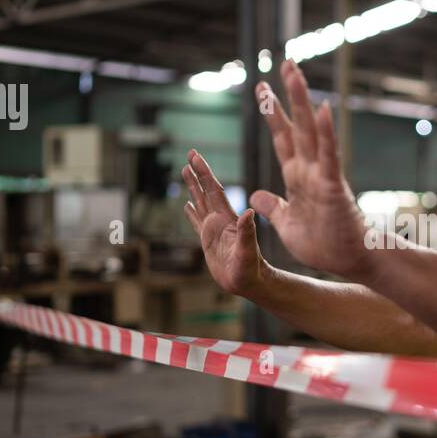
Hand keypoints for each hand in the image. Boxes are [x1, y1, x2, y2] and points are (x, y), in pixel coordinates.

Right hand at [181, 149, 264, 296]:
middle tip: (189, 154)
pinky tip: (186, 205)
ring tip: (184, 170)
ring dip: (193, 187)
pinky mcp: (209, 242)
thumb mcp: (248, 251)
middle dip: (198, 173)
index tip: (195, 156)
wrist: (251, 283)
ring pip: (200, 203)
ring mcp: (214, 230)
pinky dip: (191, 213)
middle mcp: (220, 220)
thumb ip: (247, 233)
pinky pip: (197, 223)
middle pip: (206, 191)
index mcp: (228, 219)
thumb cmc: (251, 270)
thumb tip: (248, 213)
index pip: (214, 190)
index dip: (205, 173)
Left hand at [251, 60, 369, 277]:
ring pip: (310, 131)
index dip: (272, 113)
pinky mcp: (334, 186)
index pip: (282, 137)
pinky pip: (329, 156)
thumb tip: (257, 195)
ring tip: (295, 73)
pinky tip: (321, 109)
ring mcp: (322, 175)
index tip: (262, 88)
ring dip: (302, 101)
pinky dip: (325, 133)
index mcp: (297, 177)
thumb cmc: (324, 245)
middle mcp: (310, 169)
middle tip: (284, 62)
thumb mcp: (286, 224)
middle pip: (296, 124)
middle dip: (289, 94)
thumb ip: (274, 207)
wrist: (351, 261)